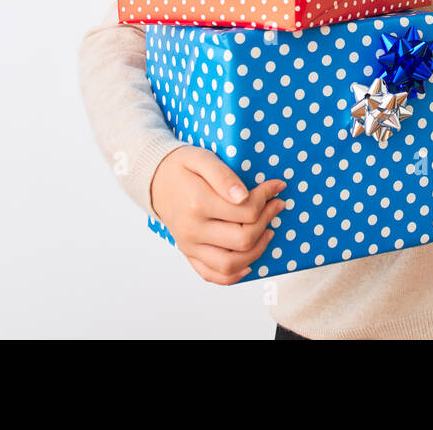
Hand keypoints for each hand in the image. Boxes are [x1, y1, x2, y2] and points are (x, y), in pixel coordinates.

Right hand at [149, 144, 286, 285]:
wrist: (155, 180)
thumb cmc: (181, 167)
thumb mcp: (201, 158)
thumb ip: (223, 175)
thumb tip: (244, 196)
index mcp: (198, 203)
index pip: (246, 211)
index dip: (266, 198)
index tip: (276, 186)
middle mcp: (193, 230)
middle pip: (243, 239)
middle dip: (267, 221)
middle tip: (276, 206)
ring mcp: (190, 246)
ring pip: (231, 263)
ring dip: (258, 250)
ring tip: (268, 231)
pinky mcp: (189, 254)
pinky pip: (212, 275)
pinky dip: (233, 275)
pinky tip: (248, 262)